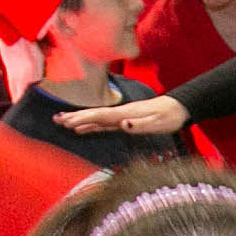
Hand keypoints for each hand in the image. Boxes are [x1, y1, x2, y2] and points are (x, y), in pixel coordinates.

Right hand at [60, 93, 193, 137]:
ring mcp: (122, 115)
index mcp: (127, 113)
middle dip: (75, 117)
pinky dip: (91, 124)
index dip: (84, 119)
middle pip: (94, 114)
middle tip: (56, 120)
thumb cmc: (170, 117)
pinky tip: (83, 128)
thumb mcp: (158, 123)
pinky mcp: (125, 119)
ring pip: (96, 118)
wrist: (179, 108)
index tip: (68, 123)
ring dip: (79, 120)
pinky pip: (104, 122)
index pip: (101, 116)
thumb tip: (123, 125)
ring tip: (61, 121)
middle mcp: (121, 113)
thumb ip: (141, 125)